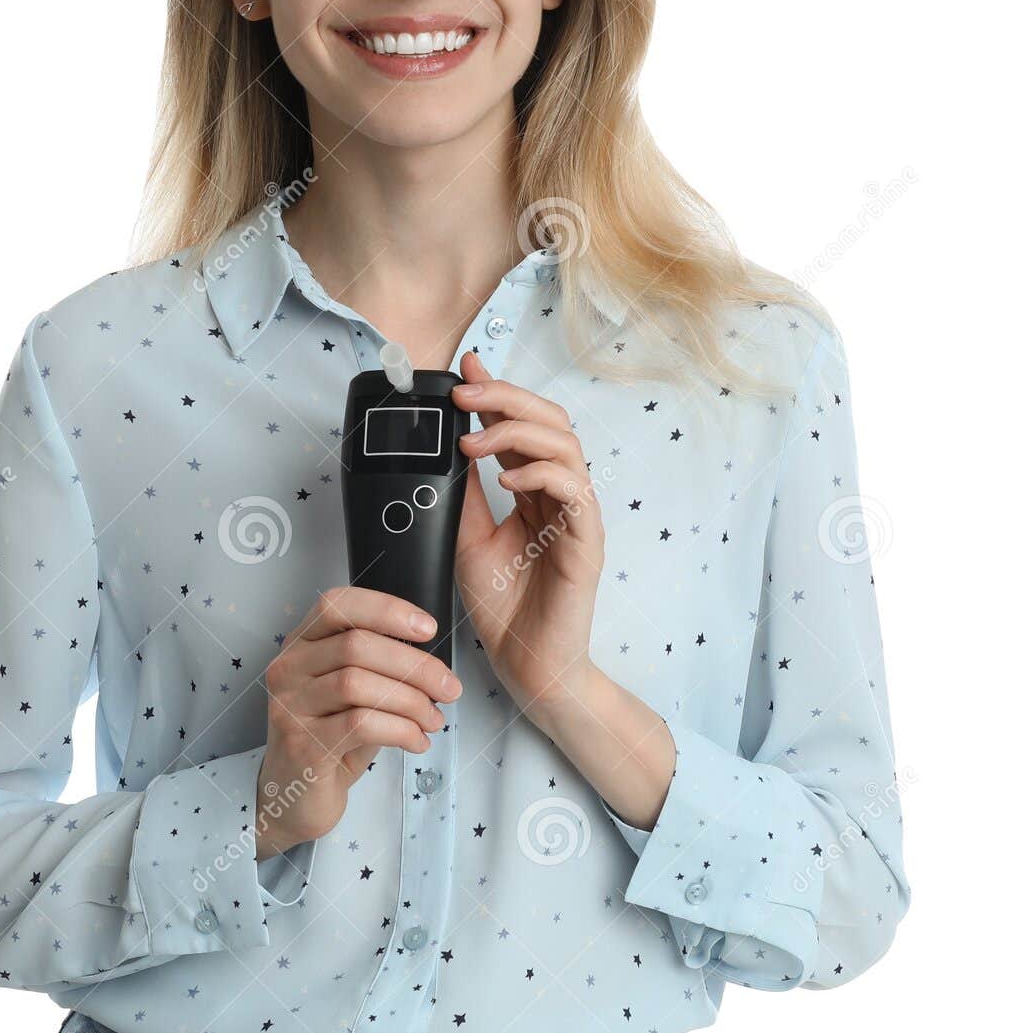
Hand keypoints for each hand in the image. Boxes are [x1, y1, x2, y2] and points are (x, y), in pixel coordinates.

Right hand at [254, 586, 462, 859]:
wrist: (296, 796)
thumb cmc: (333, 735)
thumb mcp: (352, 690)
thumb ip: (377, 664)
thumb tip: (432, 660)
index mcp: (301, 643)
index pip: (337, 604)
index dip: (386, 609)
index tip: (428, 629)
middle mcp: (288, 668)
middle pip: (356, 645)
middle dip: (415, 665)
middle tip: (449, 688)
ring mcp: (291, 707)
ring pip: (358, 684)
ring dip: (411, 701)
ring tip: (434, 720)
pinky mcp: (303, 744)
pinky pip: (360, 724)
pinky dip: (401, 730)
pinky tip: (417, 741)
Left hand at [451, 351, 604, 724]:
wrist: (525, 663)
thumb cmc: (503, 605)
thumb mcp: (466, 535)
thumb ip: (462, 490)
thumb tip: (445, 441)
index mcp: (534, 489)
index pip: (522, 425)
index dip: (497, 391)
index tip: (465, 368)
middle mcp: (560, 495)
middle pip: (550, 421)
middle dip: (506, 397)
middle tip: (466, 392)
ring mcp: (578, 515)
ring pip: (565, 445)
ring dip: (517, 432)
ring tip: (476, 439)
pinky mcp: (587, 542)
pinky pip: (574, 492)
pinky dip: (542, 474)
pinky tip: (509, 478)